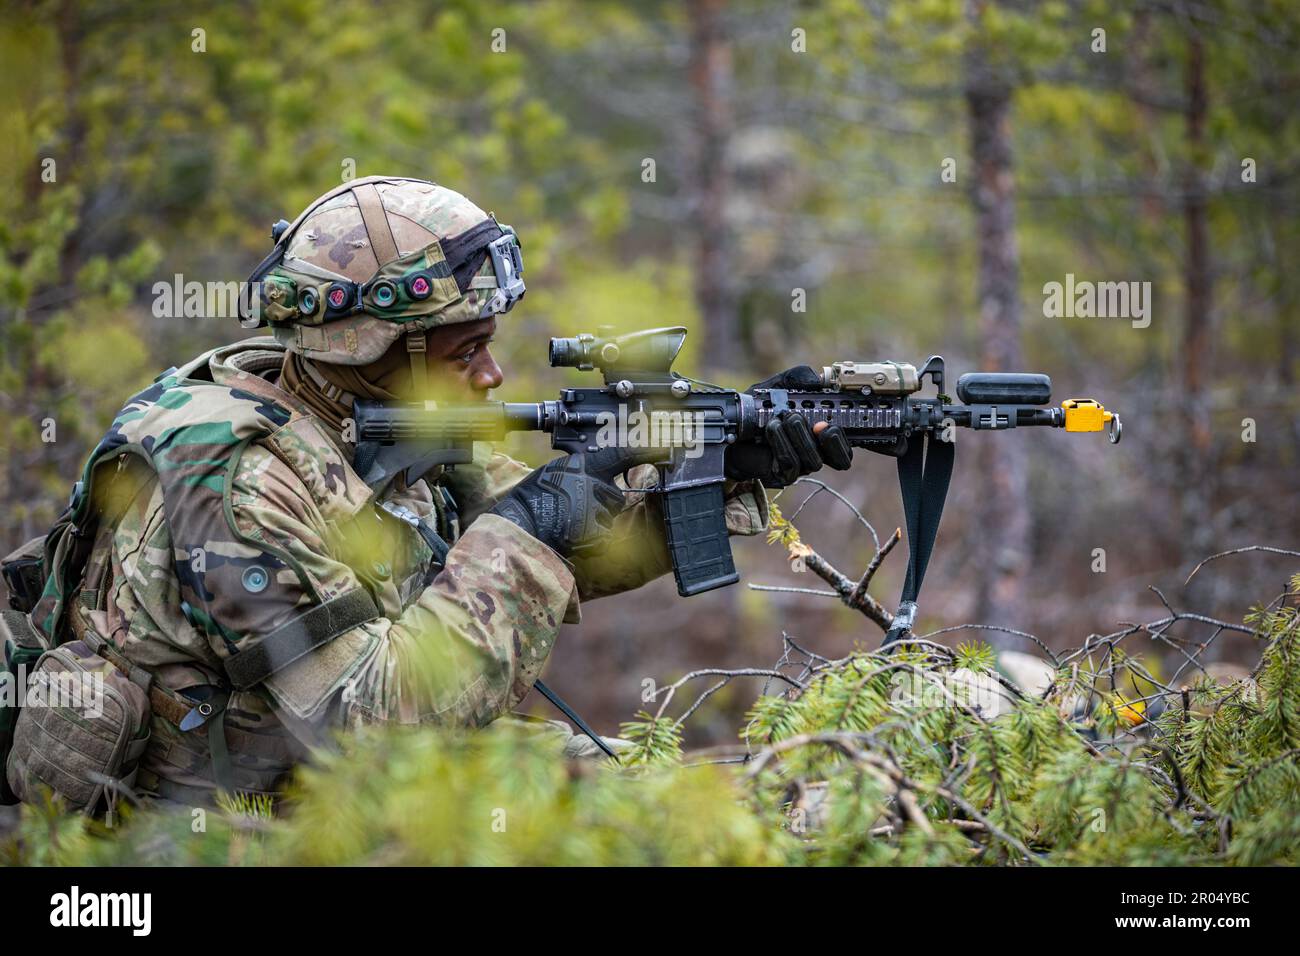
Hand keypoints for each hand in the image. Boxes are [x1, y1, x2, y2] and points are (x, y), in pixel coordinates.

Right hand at [489, 447, 653, 556]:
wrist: (520, 524)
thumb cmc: (533, 499)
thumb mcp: (557, 473)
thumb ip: (580, 473)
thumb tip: (596, 476)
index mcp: (582, 465)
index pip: (619, 455)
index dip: (642, 452)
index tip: (662, 449)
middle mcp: (592, 483)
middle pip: (615, 497)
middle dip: (603, 505)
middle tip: (577, 509)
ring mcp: (594, 506)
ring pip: (609, 517)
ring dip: (597, 522)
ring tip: (570, 522)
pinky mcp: (594, 529)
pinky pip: (603, 535)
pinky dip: (591, 539)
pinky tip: (572, 535)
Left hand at [724, 366, 853, 487]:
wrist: (732, 427)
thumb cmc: (760, 408)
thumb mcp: (780, 386)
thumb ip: (799, 378)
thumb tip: (818, 380)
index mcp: (823, 434)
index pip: (848, 445)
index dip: (847, 439)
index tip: (834, 423)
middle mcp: (817, 452)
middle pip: (841, 459)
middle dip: (831, 439)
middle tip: (817, 422)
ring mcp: (801, 466)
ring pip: (815, 461)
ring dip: (800, 436)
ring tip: (784, 418)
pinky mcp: (781, 474)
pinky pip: (791, 464)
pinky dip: (782, 443)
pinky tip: (772, 427)